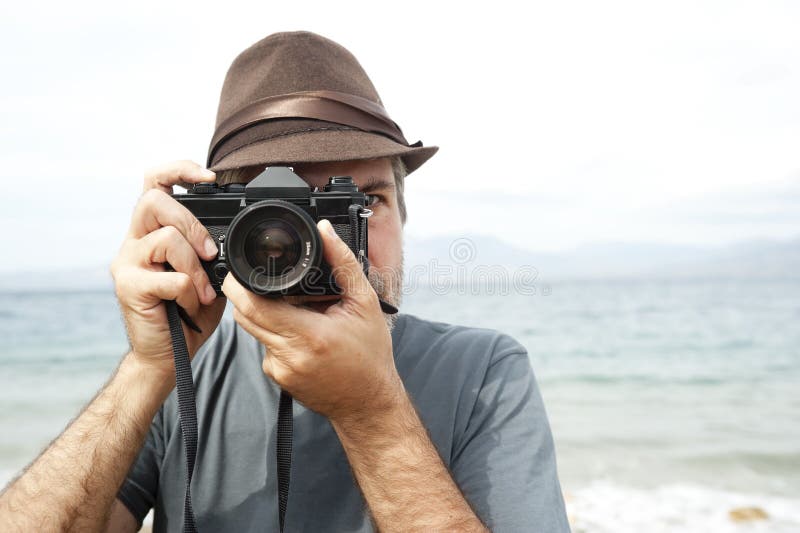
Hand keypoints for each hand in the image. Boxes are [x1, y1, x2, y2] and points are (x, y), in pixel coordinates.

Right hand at [111, 160, 226, 379]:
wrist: (167, 356)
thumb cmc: (187, 314)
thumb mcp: (207, 273)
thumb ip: (210, 248)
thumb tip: (234, 232)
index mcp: (152, 231)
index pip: (154, 182)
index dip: (179, 169)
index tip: (209, 178)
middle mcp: (134, 240)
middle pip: (155, 200)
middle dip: (192, 224)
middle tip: (211, 253)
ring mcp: (127, 262)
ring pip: (167, 238)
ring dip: (196, 267)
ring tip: (203, 291)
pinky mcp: (128, 286)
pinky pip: (171, 277)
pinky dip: (191, 293)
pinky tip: (192, 306)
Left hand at [222, 219, 403, 422]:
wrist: (368, 402)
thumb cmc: (370, 355)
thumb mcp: (364, 302)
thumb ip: (342, 263)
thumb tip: (325, 231)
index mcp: (310, 335)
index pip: (254, 306)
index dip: (240, 285)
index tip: (241, 270)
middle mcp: (289, 355)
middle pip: (245, 316)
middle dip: (247, 295)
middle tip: (263, 281)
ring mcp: (279, 370)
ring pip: (254, 330)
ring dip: (265, 314)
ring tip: (297, 309)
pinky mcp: (277, 378)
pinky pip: (265, 346)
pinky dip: (277, 335)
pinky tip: (302, 334)